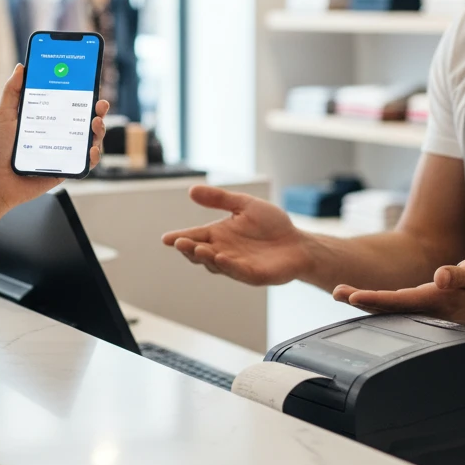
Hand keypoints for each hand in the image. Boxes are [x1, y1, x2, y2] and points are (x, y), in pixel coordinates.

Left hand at [0, 64, 109, 226]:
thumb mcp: (2, 115)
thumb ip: (12, 91)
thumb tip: (21, 67)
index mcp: (45, 118)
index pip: (68, 102)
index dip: (82, 93)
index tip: (89, 82)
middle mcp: (57, 133)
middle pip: (84, 119)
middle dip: (97, 110)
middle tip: (99, 105)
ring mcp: (63, 151)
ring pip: (89, 139)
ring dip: (99, 130)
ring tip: (95, 124)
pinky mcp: (65, 169)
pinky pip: (85, 162)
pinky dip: (93, 156)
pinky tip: (91, 149)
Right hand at [161, 186, 314, 285]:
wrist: (298, 243)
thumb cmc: (272, 225)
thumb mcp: (244, 204)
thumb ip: (219, 199)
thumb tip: (192, 190)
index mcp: (219, 234)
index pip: (195, 236)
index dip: (180, 238)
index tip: (166, 239)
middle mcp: (223, 251)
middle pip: (199, 253)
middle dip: (188, 249)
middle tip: (180, 243)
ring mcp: (236, 265)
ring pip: (214, 264)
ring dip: (205, 257)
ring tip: (198, 248)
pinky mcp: (252, 275)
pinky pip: (236, 271)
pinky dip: (227, 265)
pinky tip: (221, 257)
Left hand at [332, 258, 464, 327]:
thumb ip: (459, 275)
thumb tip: (440, 277)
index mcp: (434, 302)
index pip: (398, 302)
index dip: (374, 299)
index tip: (353, 295)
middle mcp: (424, 311)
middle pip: (386, 308)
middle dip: (360, 301)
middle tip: (336, 292)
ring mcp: (422, 312)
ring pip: (387, 309)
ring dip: (363, 302)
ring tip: (340, 293)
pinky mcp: (422, 309)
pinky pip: (394, 308)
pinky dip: (375, 303)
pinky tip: (361, 299)